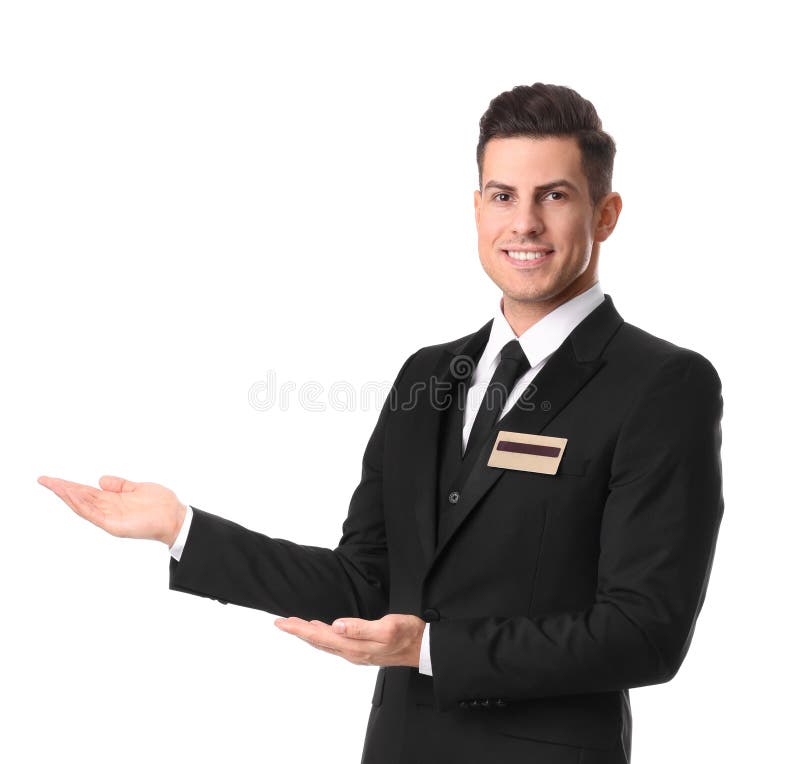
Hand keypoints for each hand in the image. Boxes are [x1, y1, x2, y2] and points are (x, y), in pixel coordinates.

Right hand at [38, 475, 186, 545]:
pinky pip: (94, 514)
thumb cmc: (160, 504)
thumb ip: (119, 485)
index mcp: (112, 500)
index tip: (52, 479)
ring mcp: (110, 518)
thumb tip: (101, 479)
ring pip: (83, 506)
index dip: (69, 486)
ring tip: (54, 485)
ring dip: (68, 496)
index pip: (85, 492)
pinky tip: (73, 496)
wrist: (175, 517)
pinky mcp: (114, 525)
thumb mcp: (136, 488)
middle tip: (44, 480)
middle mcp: (108, 510)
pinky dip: (82, 505)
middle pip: (80, 498)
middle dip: (62, 489)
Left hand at [274, 614, 425, 667]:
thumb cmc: (408, 635)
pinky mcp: (362, 650)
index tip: (282, 622)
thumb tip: (335, 625)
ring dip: (308, 634)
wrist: (423, 648)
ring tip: (294, 625)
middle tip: (280, 622)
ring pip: (324, 643)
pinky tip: (321, 630)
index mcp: (354, 647)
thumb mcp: (387, 628)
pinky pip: (334, 644)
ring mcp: (356, 653)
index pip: (319, 636)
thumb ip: (360, 628)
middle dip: (298, 631)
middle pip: (318, 641)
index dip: (299, 629)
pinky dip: (321, 636)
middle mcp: (351, 653)